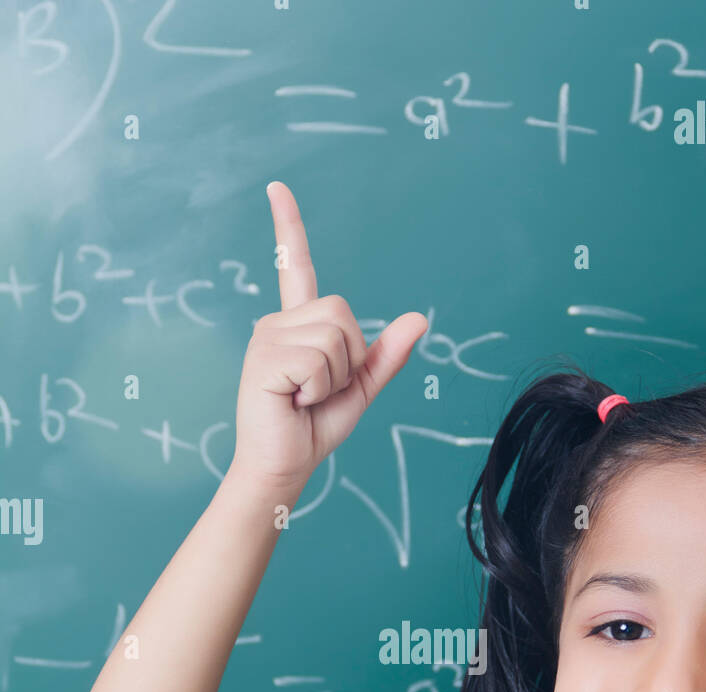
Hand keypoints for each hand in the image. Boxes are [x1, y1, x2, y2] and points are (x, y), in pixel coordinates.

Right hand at [231, 181, 427, 487]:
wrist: (284, 466)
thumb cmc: (314, 428)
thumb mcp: (360, 389)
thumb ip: (385, 355)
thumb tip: (419, 318)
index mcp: (298, 326)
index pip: (295, 266)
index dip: (289, 227)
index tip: (277, 187)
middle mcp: (277, 323)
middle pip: (343, 311)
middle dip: (348, 357)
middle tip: (319, 390)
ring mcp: (267, 337)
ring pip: (335, 336)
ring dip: (334, 376)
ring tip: (305, 397)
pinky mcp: (264, 358)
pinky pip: (318, 359)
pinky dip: (319, 387)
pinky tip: (294, 400)